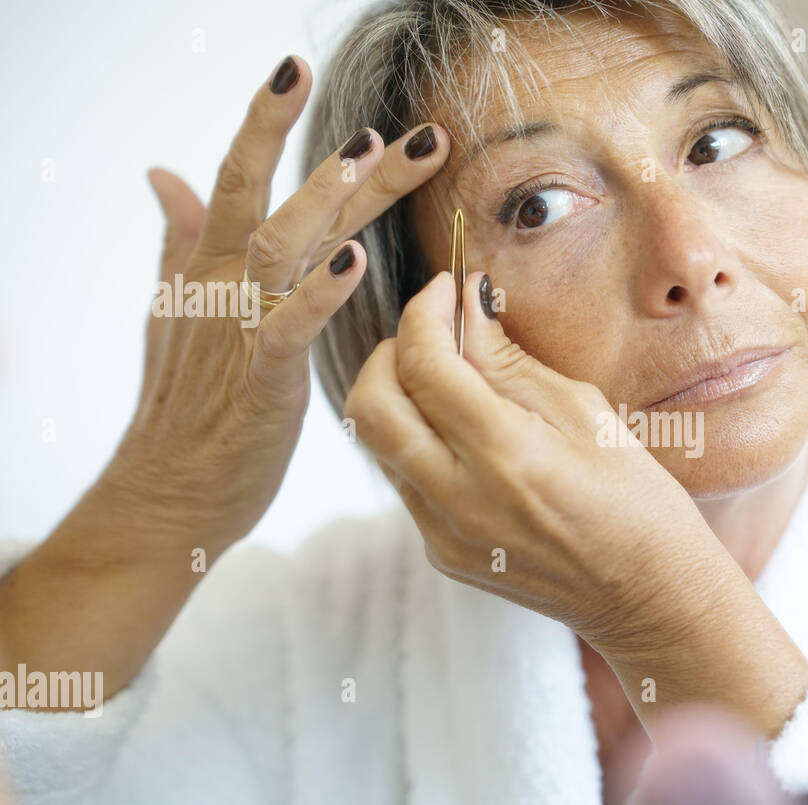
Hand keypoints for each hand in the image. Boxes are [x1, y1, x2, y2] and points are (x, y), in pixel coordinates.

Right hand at [109, 55, 447, 555]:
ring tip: (371, 154)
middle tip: (397, 121)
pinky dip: (318, 291)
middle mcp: (225, 283)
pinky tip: (353, 259)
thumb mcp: (178, 307)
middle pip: (274, 197)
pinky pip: (288, 326)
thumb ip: (181, 237)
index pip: (239, 174)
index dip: (266, 119)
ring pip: (279, 245)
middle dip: (335, 155)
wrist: (170, 488)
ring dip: (324, 198)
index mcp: (213, 263)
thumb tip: (162, 172)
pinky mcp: (259, 378)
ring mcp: (238, 327)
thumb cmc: (190, 403)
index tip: (293, 66)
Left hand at [345, 269, 734, 660]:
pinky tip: (465, 432)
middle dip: (390, 351)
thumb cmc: (638, 502)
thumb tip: (466, 311)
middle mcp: (460, 500)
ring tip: (452, 377)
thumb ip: (511, 364)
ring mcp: (445, 535)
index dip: (426, 313)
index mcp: (506, 456)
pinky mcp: (443, 554)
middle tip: (434, 331)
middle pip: (372, 405)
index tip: (447, 288)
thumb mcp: (586, 416)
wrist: (650, 598)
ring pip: (379, 443)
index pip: (426, 365)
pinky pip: (405, 481)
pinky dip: (419, 440)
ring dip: (400, 395)